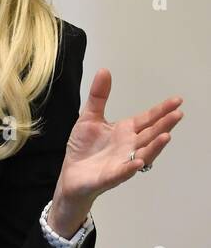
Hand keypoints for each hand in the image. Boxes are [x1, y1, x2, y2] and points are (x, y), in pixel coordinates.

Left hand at [51, 67, 183, 226]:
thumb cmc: (83, 147)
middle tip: (178, 114)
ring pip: (143, 154)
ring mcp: (122, 162)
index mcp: (125, 131)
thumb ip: (98, 96)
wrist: (71, 174)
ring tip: (166, 136)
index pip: (147, 119)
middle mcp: (129, 147)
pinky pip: (122, 173)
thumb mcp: (89, 117)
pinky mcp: (109, 177)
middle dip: (164, 125)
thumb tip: (104, 71)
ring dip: (155, 146)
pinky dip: (130, 168)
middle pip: (150, 135)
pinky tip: (137, 162)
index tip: (177, 100)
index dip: (161, 110)